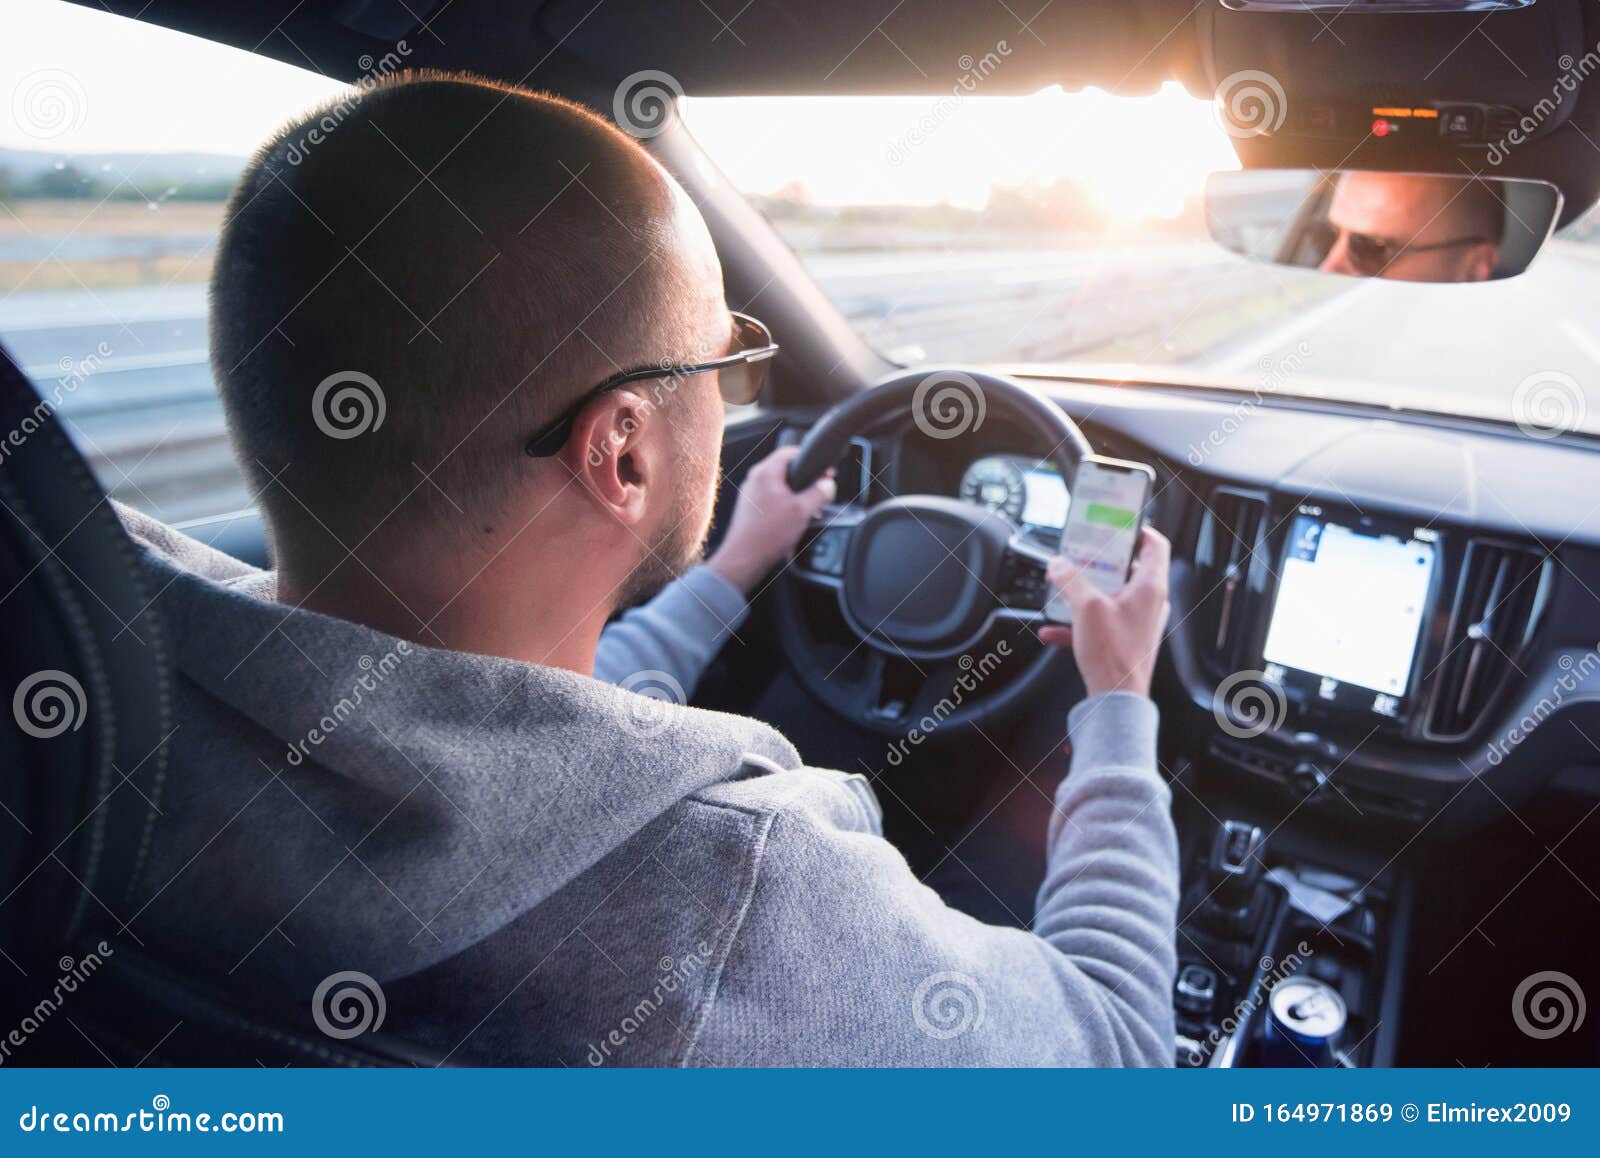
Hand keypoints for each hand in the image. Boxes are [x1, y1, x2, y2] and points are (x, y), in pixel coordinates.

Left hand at [707, 445, 835, 593]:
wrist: (744, 559)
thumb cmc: (766, 535)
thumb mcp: (802, 511)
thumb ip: (819, 493)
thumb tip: (828, 484)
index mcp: (765, 473)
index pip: (790, 452)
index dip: (811, 458)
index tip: (825, 470)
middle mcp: (754, 479)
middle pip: (785, 469)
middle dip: (805, 479)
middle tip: (820, 489)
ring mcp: (750, 494)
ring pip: (779, 485)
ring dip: (796, 493)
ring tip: (809, 508)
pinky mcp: (749, 508)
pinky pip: (772, 498)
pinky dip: (785, 503)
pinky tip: (794, 518)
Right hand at [1039, 526, 1170, 697]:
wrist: (1116, 699)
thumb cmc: (1113, 655)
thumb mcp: (1086, 607)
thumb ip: (1070, 579)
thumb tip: (1058, 564)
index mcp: (1150, 587)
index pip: (1155, 544)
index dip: (1138, 529)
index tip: (1119, 523)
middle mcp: (1149, 602)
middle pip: (1128, 568)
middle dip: (1100, 562)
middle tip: (1081, 556)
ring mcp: (1138, 622)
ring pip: (1111, 594)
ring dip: (1086, 591)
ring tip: (1065, 589)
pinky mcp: (1125, 639)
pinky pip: (1100, 621)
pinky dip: (1079, 621)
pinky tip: (1054, 629)